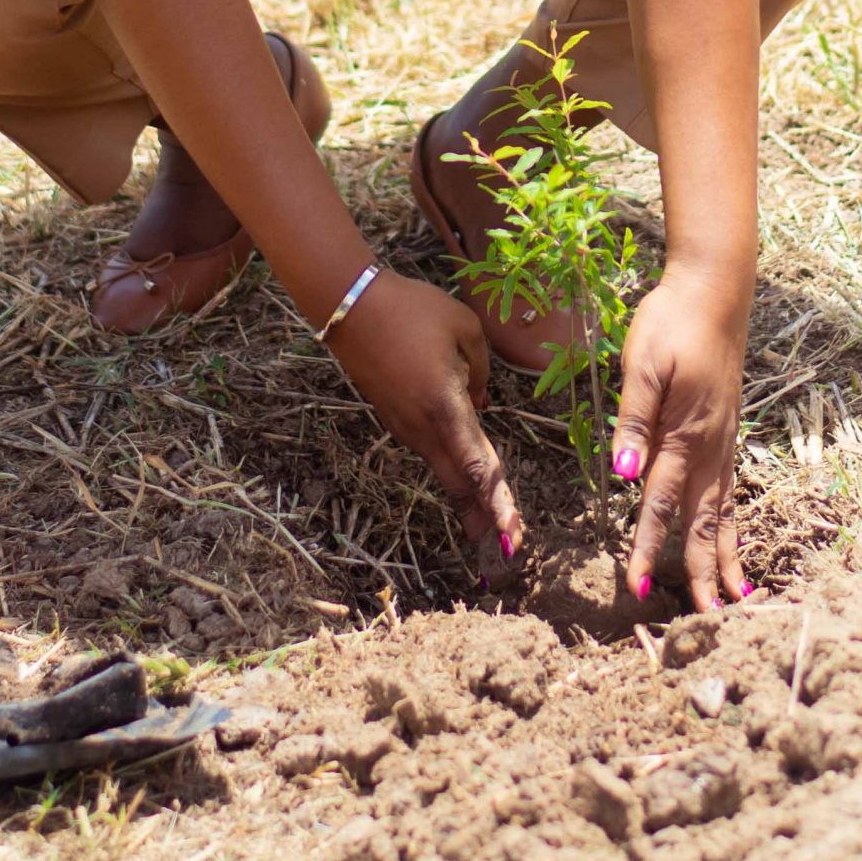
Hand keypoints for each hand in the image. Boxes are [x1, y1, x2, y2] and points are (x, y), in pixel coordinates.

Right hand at [328, 269, 523, 564]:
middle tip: (508, 553)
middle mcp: (423, 427)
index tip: (511, 536)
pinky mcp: (395, 419)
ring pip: (444, 470)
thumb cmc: (411, 309)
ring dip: (469, 499)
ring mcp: (405, 426)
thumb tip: (482, 403)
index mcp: (444, 406)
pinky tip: (471, 480)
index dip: (497, 503)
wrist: (350, 306)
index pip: (478, 465)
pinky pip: (432, 450)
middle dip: (484, 519)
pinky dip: (453, 470)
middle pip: (459, 483)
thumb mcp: (464, 328)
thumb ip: (483, 371)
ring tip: (492, 528)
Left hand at [610, 269, 750, 611]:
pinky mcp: (727, 434)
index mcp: (686, 434)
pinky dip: (732, 526)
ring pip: (724, 513)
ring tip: (734, 601)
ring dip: (724, 558)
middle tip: (705, 623)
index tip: (637, 590)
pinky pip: (730, 493)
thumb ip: (633, 420)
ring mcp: (725, 443)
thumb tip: (624, 475)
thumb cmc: (671, 322)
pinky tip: (732, 545)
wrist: (715, 291)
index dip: (648, 549)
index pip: (662, 504)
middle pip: (703, 523)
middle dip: (701, 575)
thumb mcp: (643, 365)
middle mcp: (712, 448)